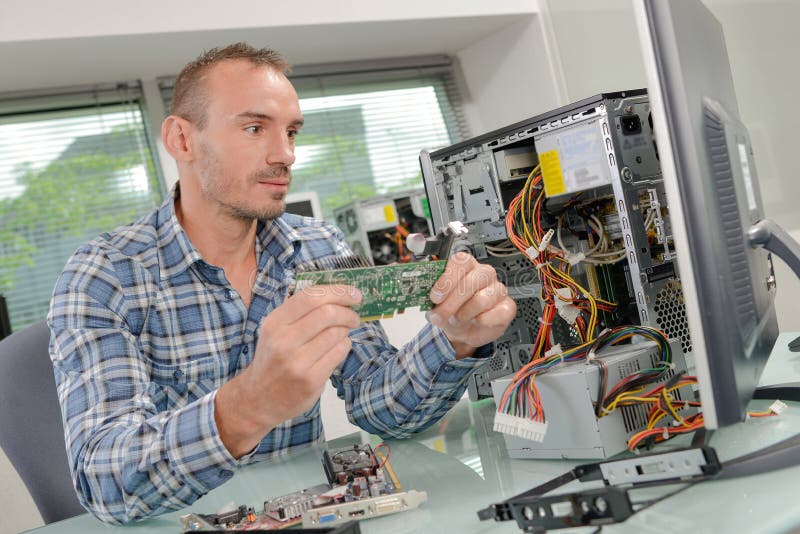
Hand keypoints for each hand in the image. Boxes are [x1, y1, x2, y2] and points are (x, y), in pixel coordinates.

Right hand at [215, 284, 360, 456]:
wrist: (258, 398)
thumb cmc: (272, 360)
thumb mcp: (274, 331)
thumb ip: (299, 312)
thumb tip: (338, 294)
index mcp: (274, 323)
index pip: (311, 297)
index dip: (337, 292)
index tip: (354, 294)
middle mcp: (284, 341)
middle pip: (327, 314)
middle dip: (347, 312)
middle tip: (354, 316)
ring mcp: (298, 362)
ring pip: (337, 334)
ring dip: (346, 330)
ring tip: (343, 333)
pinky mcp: (311, 380)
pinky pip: (339, 353)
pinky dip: (344, 346)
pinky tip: (337, 348)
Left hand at [426, 252, 515, 357]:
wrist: (463, 331)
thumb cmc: (451, 311)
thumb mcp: (437, 303)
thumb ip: (432, 295)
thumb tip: (421, 293)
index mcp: (466, 266)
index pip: (460, 261)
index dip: (447, 279)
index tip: (435, 296)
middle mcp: (483, 274)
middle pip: (471, 281)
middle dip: (451, 302)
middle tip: (440, 315)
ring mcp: (497, 289)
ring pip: (482, 299)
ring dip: (464, 313)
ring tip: (456, 320)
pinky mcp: (507, 307)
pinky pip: (497, 313)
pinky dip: (483, 321)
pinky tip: (475, 322)